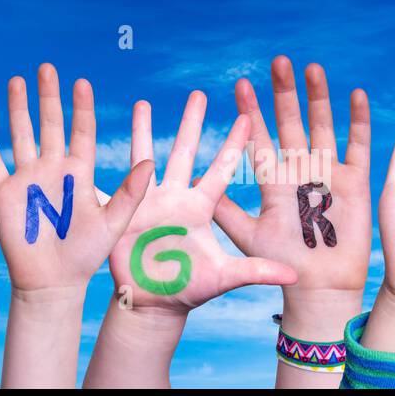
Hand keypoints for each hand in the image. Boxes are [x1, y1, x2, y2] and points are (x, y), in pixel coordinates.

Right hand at [0, 64, 153, 291]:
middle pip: (50, 124)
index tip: (82, 82)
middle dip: (48, 96)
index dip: (81, 108)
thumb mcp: (113, 222)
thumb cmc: (86, 255)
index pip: (81, 132)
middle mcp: (53, 169)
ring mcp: (28, 178)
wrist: (52, 282)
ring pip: (21, 134)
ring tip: (16, 80)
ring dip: (18, 108)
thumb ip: (130, 193)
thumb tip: (150, 163)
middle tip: (46, 68)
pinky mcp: (4, 193)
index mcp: (80, 172)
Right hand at [108, 91, 297, 315]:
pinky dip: (115, 159)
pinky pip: (119, 178)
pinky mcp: (125, 210)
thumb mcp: (225, 276)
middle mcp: (177, 197)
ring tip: (144, 102)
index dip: (234, 143)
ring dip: (145, 129)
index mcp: (202, 207)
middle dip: (191, 121)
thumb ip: (258, 272)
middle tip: (198, 92)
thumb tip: (295, 277)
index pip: (222, 167)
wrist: (152, 303)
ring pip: (147, 155)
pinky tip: (99, 146)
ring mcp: (149, 201)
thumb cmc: (190, 290)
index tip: (247, 115)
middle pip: (185, 151)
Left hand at [213, 57, 371, 339]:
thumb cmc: (284, 265)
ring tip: (311, 67)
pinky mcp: (355, 182)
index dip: (251, 112)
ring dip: (318, 97)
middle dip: (285, 93)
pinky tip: (354, 94)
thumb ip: (227, 212)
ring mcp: (328, 173)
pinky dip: (358, 121)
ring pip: (322, 126)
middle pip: (292, 123)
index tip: (240, 84)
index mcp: (274, 181)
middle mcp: (300, 170)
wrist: (321, 288)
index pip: (260, 139)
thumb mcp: (249, 237)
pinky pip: (358, 145)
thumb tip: (198, 184)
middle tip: (278, 60)